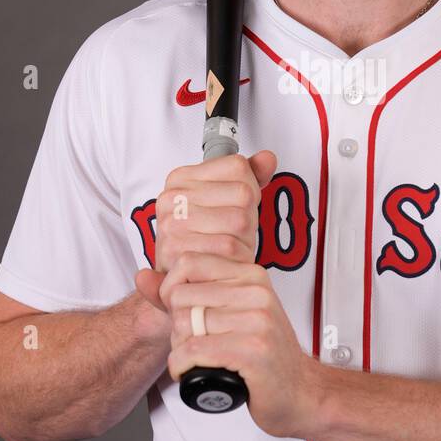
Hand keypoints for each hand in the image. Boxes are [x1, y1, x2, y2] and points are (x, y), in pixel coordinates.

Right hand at [136, 150, 277, 295]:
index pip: (238, 166)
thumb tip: (268, 158)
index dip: (249, 189)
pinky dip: (238, 257)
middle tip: (234, 233)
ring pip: (240, 220)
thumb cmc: (206, 239)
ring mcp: (172, 224)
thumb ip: (249, 176)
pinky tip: (228, 261)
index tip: (232, 206)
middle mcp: (172, 197)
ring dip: (245, 239)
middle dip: (248, 218)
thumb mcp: (227, 201)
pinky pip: (230, 247)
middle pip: (243, 194)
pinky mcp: (178, 251)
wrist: (183, 282)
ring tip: (230, 247)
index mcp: (181, 178)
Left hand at [148, 250, 324, 438]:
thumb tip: (142, 275)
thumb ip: (184, 292)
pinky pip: (194, 350)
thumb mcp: (227, 313)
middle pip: (181, 296)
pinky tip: (190, 372)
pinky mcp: (253, 350)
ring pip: (185, 325)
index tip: (181, 313)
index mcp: (250, 275)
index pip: (188, 262)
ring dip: (179, 348)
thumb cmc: (263, 355)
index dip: (170, 290)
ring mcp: (257, 320)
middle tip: (191, 343)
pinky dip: (181, 366)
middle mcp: (256, 292)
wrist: (301, 393)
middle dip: (176, 325)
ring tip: (196, 358)